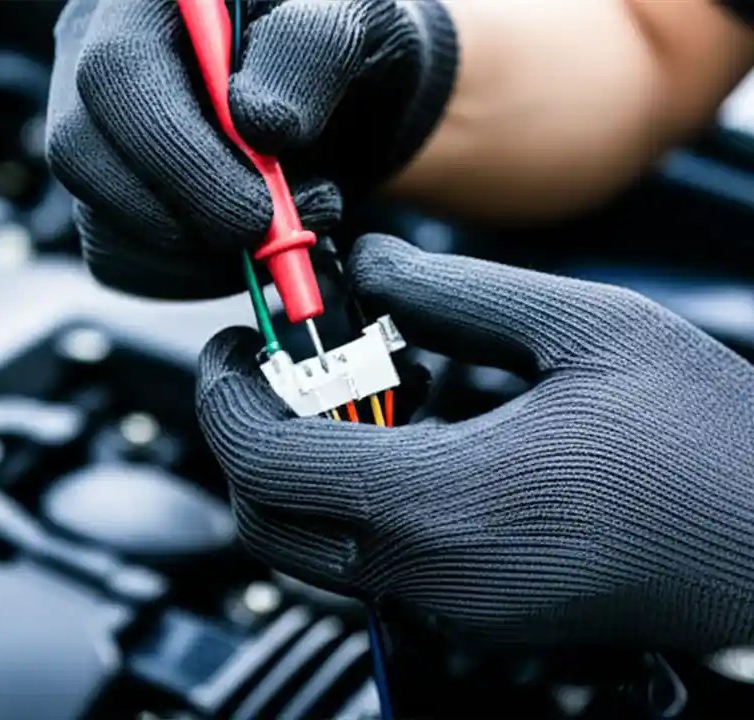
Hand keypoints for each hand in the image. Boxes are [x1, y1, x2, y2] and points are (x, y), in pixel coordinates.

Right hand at [45, 0, 457, 298]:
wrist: (358, 95)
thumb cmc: (353, 44)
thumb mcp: (360, 23)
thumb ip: (312, 50)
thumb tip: (258, 121)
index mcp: (152, 0)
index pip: (118, 72)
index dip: (176, 151)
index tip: (257, 209)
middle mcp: (97, 54)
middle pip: (81, 151)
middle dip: (177, 218)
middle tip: (263, 240)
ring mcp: (94, 130)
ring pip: (95, 217)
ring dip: (189, 258)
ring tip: (279, 236)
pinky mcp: (107, 195)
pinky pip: (116, 258)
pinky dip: (185, 279)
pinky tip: (245, 253)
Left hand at [196, 235, 753, 652]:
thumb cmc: (708, 444)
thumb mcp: (584, 331)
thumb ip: (454, 294)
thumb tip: (371, 266)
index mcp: (438, 506)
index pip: (264, 459)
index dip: (223, 394)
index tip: (233, 342)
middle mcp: (429, 576)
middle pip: (266, 519)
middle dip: (246, 436)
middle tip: (274, 367)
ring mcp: (453, 609)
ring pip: (311, 549)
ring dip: (299, 469)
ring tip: (350, 388)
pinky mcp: (480, 616)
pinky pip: (372, 564)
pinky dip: (353, 501)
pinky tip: (409, 435)